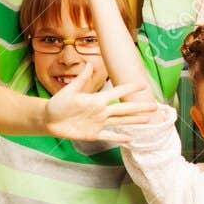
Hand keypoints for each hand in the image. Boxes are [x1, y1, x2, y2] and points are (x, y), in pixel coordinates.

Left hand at [45, 70, 161, 142]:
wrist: (49, 119)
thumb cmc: (58, 103)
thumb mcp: (69, 91)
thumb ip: (81, 80)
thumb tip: (89, 64)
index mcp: (97, 99)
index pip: (117, 92)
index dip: (129, 89)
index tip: (143, 84)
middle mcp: (101, 111)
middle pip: (124, 108)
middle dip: (139, 107)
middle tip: (155, 106)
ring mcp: (98, 123)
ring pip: (120, 121)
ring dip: (134, 121)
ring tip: (149, 120)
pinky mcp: (93, 134)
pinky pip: (108, 136)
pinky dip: (118, 138)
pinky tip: (130, 139)